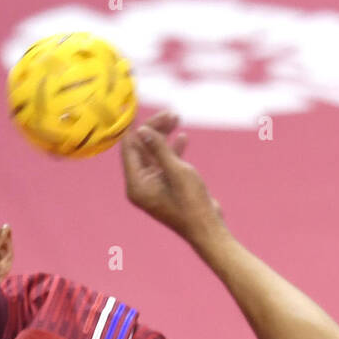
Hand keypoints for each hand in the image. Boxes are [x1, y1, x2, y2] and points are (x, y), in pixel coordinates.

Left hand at [120, 109, 226, 246]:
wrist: (208, 229)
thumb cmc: (192, 204)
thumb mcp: (176, 171)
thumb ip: (158, 149)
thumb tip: (142, 129)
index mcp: (136, 185)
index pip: (129, 148)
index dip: (138, 127)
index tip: (147, 109)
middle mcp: (141, 185)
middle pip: (141, 148)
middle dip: (155, 129)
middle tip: (171, 114)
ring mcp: (153, 186)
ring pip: (154, 154)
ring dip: (165, 137)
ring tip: (177, 119)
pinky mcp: (166, 187)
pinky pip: (164, 164)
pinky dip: (172, 151)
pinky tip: (183, 138)